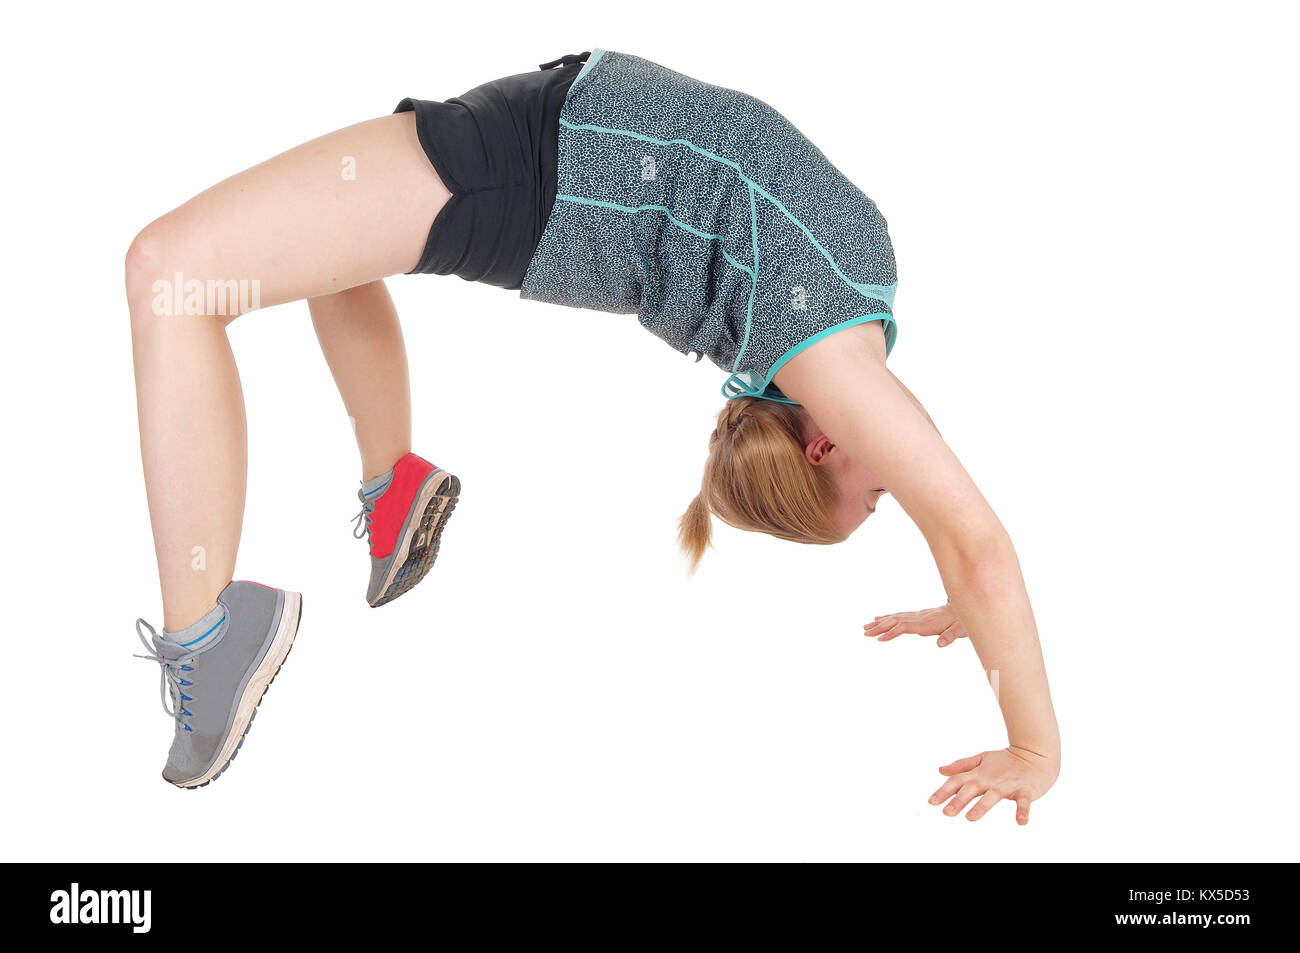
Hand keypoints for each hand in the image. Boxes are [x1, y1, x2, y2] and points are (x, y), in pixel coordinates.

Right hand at [864, 602, 966, 646]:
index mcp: (925, 623)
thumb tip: (940, 644)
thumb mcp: (959, 630)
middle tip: (865, 633)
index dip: (891, 632)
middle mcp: (918, 617)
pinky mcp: (917, 616)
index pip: (903, 627)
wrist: (963, 608)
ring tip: (865, 627)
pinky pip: (898, 616)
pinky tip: (879, 619)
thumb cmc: (961, 621)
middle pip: (894, 621)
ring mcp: (916, 615)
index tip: (879, 639)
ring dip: (879, 623)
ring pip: (894, 618)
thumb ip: (949, 636)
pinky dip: (887, 617)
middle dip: (879, 627)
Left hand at [928, 747, 1059, 823]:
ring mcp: (1008, 785)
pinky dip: (1023, 812)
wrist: (1036, 755)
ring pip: (993, 797)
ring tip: (970, 818)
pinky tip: (1020, 822)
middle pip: (971, 789)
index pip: (957, 781)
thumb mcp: (981, 759)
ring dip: (982, 807)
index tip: (931, 802)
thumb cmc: (1006, 760)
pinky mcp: (1026, 791)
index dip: (944, 791)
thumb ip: (961, 766)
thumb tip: (940, 770)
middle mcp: (990, 780)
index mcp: (979, 774)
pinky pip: (1024, 803)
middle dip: (959, 800)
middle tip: (946, 812)